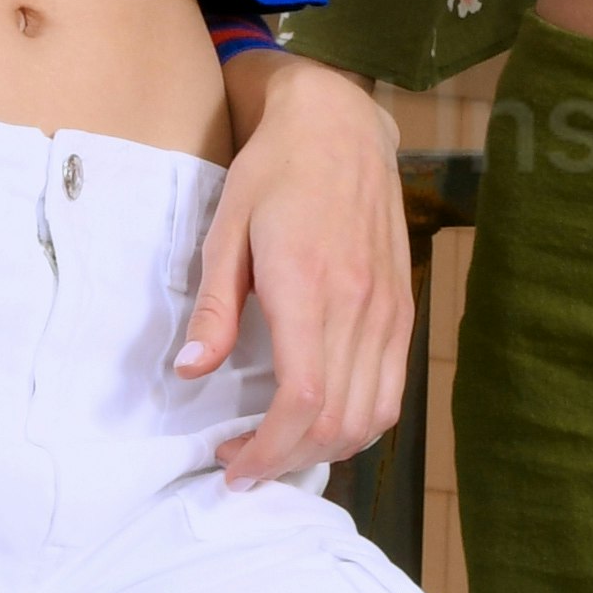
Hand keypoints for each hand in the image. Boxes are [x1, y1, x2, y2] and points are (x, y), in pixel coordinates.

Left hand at [179, 52, 414, 488]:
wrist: (339, 126)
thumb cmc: (274, 172)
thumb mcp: (225, 230)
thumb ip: (213, 308)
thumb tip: (190, 371)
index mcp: (308, 286)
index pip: (302, 398)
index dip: (268, 448)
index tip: (233, 466)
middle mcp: (359, 306)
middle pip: (337, 422)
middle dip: (287, 460)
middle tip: (242, 464)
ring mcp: (389, 312)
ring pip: (370, 416)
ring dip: (324, 450)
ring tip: (277, 448)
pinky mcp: (402, 311)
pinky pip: (390, 392)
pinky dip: (357, 424)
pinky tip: (319, 422)